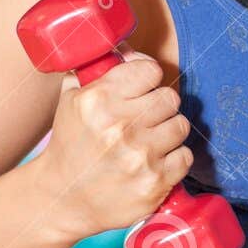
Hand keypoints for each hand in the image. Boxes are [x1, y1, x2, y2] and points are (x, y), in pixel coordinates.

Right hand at [33, 49, 193, 243]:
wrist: (62, 198)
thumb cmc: (71, 145)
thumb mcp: (71, 100)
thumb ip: (98, 71)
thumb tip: (126, 48)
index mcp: (99, 100)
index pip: (150, 71)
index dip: (147, 79)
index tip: (142, 89)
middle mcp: (121, 127)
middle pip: (170, 98)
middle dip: (159, 107)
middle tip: (146, 119)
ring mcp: (140, 157)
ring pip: (181, 125)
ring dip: (169, 131)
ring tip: (151, 140)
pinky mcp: (154, 183)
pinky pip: (185, 156)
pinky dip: (174, 159)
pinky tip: (155, 161)